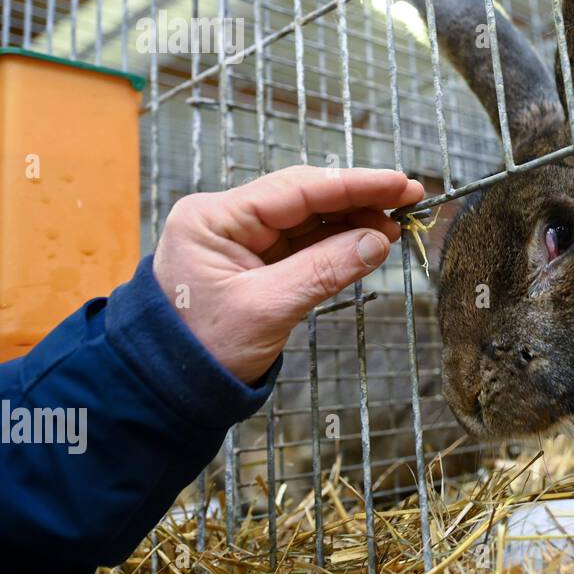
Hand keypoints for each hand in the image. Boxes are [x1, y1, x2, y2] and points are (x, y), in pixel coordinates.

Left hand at [152, 166, 423, 383]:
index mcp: (214, 218)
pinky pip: (304, 242)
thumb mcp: (267, 308)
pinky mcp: (253, 261)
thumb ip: (325, 269)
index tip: (400, 184)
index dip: (354, 185)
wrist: (163, 388)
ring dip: (353, 220)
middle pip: (305, 197)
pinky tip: (369, 240)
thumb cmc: (202, 349)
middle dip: (358, 198)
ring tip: (396, 226)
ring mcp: (240, 239)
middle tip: (410, 200)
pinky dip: (338, 241)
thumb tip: (378, 242)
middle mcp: (226, 218)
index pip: (297, 189)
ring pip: (308, 218)